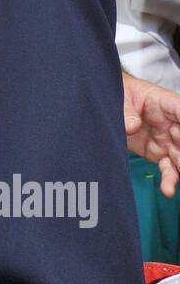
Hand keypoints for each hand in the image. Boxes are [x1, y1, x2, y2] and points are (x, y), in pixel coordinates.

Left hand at [123, 72, 179, 198]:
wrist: (110, 103)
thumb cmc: (122, 93)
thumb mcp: (122, 96)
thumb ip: (127, 111)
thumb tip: (132, 125)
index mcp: (166, 103)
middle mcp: (172, 123)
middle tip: (177, 158)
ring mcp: (167, 140)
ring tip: (172, 184)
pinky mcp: (158, 154)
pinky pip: (169, 169)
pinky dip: (170, 180)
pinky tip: (168, 190)